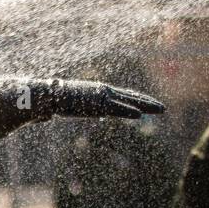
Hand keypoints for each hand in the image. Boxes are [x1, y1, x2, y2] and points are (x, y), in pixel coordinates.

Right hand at [34, 78, 164, 119]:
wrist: (45, 95)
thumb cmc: (49, 100)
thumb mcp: (60, 107)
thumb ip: (67, 111)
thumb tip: (56, 116)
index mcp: (96, 92)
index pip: (122, 95)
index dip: (136, 99)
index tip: (147, 104)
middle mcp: (102, 92)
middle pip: (130, 97)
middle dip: (148, 102)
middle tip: (163, 108)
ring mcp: (101, 97)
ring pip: (129, 101)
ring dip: (147, 106)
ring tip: (162, 110)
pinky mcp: (96, 104)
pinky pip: (116, 109)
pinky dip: (129, 111)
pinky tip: (141, 115)